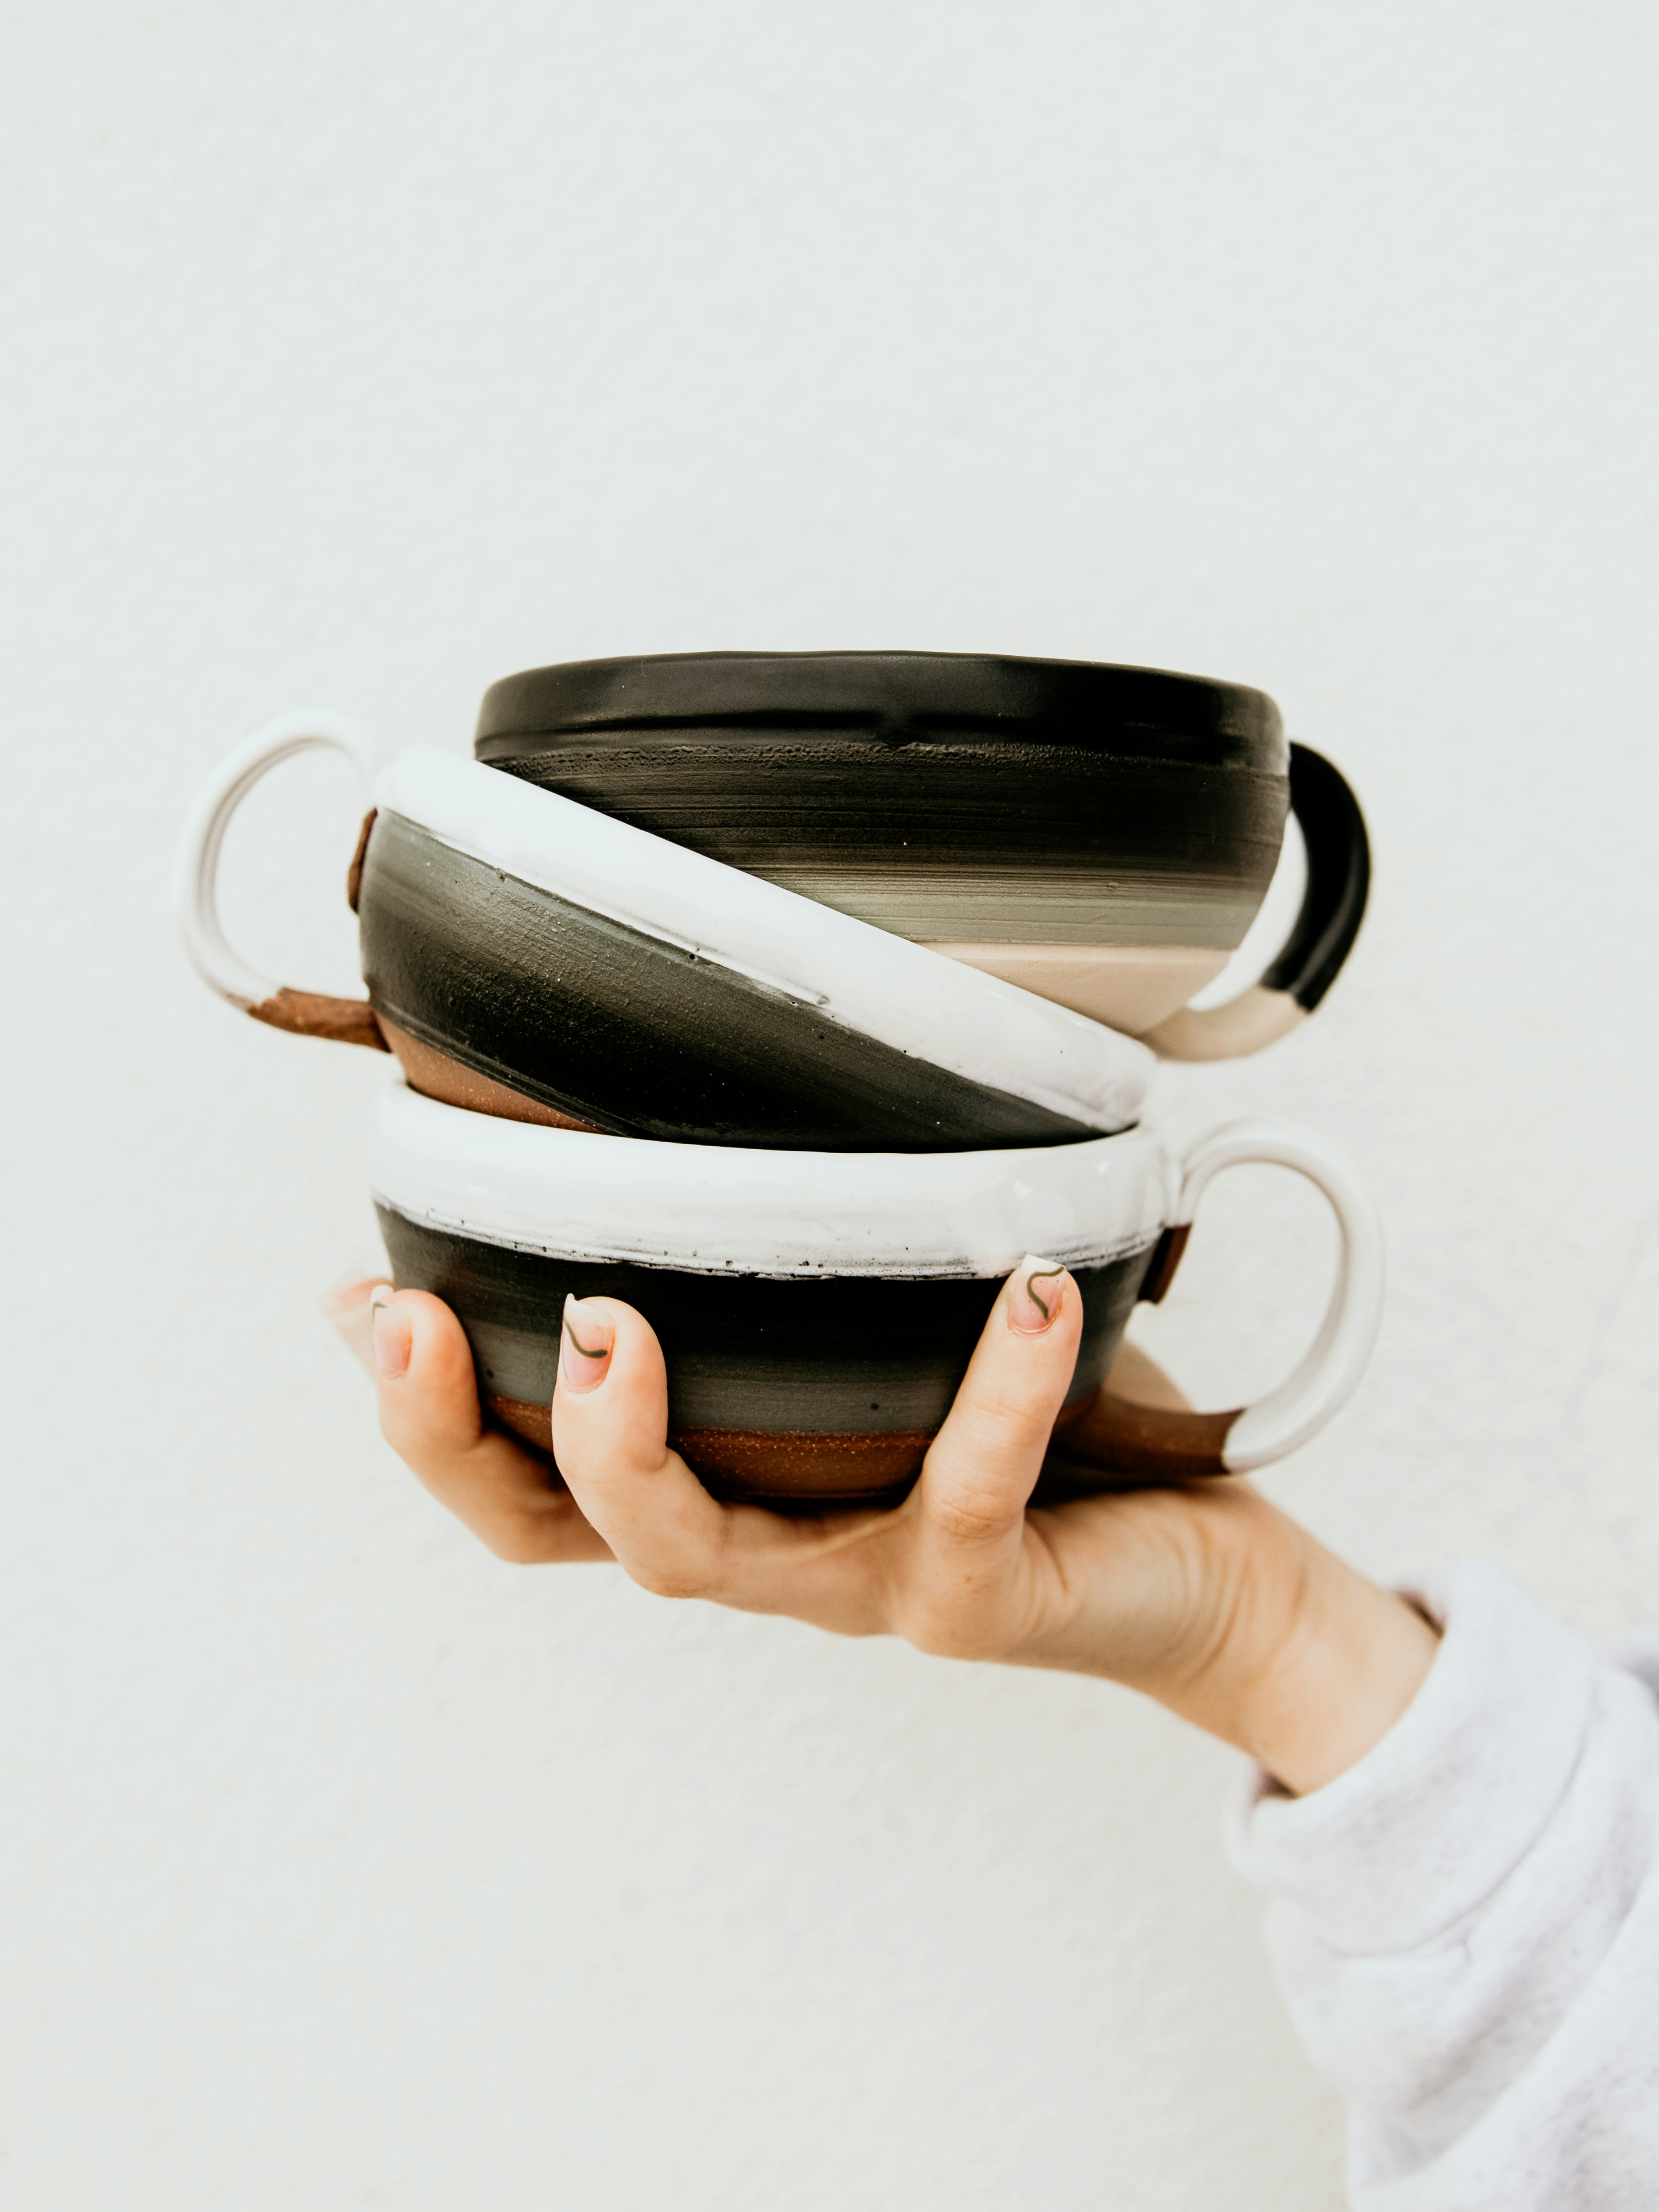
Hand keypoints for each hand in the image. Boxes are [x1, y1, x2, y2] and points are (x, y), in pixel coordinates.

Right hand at [326, 1267, 1435, 1794]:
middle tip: (424, 1319)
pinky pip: (967, 1494)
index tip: (363, 1299)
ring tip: (614, 1322)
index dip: (423, 1418)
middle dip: (470, 1438)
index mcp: (727, 1492)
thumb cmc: (1032, 1437)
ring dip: (635, 1445)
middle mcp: (765, 1554)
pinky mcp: (979, 1596)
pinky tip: (1023, 1287)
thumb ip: (788, 1283)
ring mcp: (862, 1584)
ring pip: (704, 1554)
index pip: (529, 1489)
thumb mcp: (889, 1347)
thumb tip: (700, 1149)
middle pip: (570, 1533)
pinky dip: (993, 1390)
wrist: (1197, 1581)